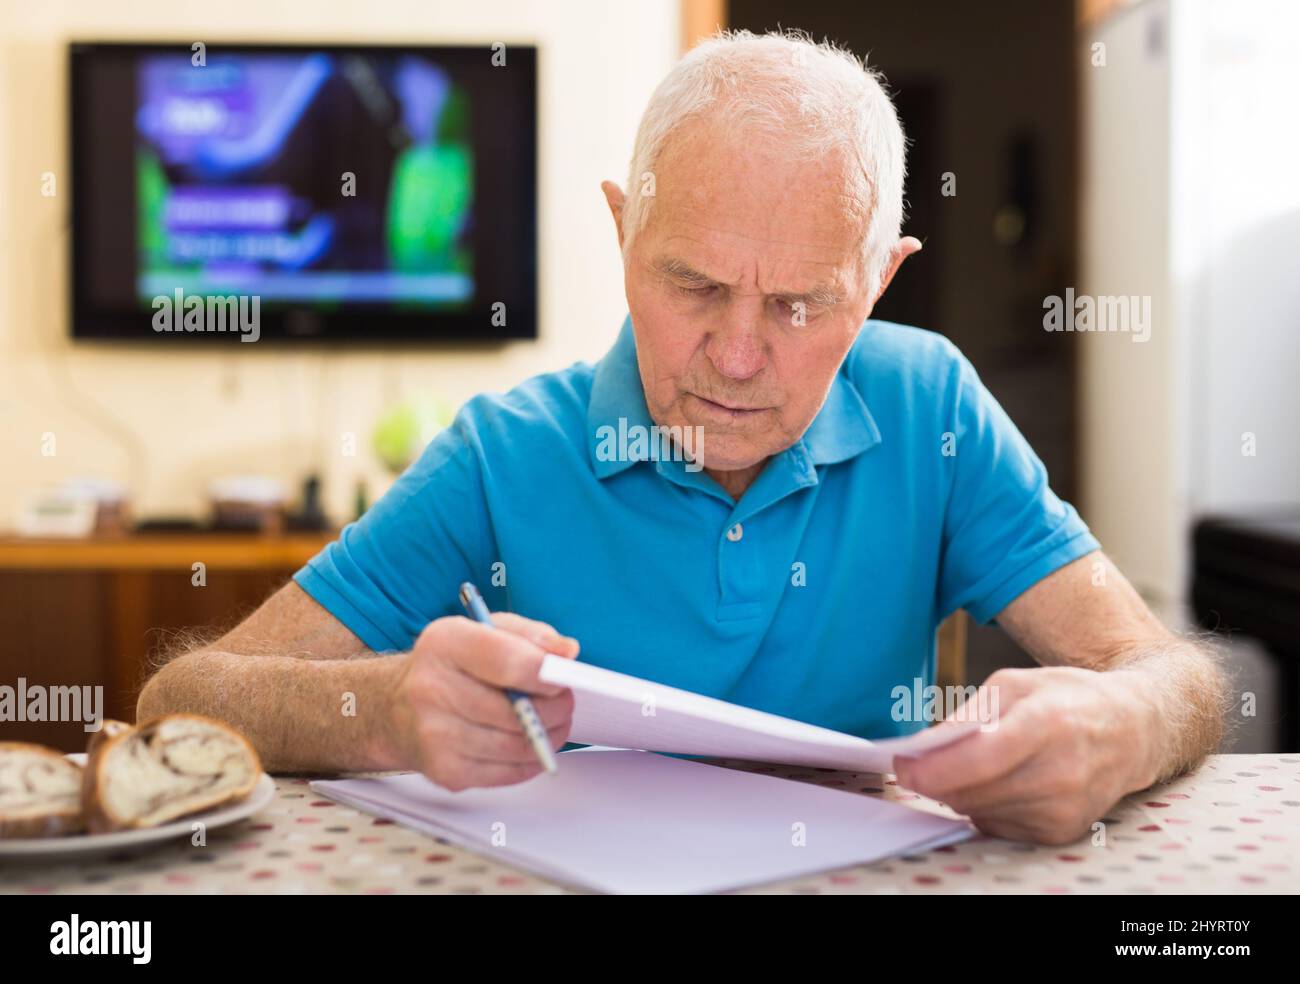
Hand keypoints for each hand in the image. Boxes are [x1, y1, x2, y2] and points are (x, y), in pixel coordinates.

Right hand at [382, 612, 578, 790]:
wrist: (396, 707)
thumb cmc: (452, 665)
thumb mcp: (487, 630)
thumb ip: (531, 635)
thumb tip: (566, 651)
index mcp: (445, 643)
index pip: (506, 661)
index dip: (544, 673)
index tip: (562, 677)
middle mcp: (431, 688)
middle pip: (515, 710)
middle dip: (555, 709)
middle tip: (565, 703)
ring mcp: (434, 733)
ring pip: (515, 745)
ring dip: (547, 737)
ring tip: (552, 724)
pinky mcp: (444, 770)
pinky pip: (506, 773)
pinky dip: (529, 762)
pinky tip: (529, 744)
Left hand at [892, 666, 1158, 844]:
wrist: (1132, 730)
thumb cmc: (1067, 698)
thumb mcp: (1014, 683)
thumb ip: (966, 715)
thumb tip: (925, 748)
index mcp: (1047, 724)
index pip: (980, 759)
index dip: (934, 768)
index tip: (903, 766)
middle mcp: (1061, 772)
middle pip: (973, 792)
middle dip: (935, 781)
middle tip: (918, 766)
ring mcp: (1064, 807)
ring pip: (980, 811)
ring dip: (960, 793)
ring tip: (968, 767)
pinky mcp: (1062, 830)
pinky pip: (999, 826)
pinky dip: (986, 807)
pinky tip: (1000, 783)